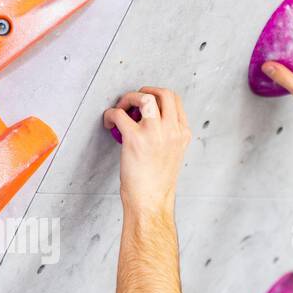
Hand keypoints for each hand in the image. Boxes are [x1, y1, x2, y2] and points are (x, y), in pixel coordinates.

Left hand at [103, 87, 191, 212]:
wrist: (151, 202)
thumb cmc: (158, 184)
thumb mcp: (174, 156)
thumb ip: (169, 136)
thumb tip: (151, 122)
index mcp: (183, 135)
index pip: (175, 101)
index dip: (158, 97)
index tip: (147, 102)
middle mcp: (172, 131)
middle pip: (163, 94)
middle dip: (145, 91)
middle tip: (133, 100)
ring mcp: (154, 133)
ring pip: (144, 97)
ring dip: (129, 98)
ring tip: (121, 108)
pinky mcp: (135, 139)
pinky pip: (118, 114)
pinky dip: (110, 114)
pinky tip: (109, 123)